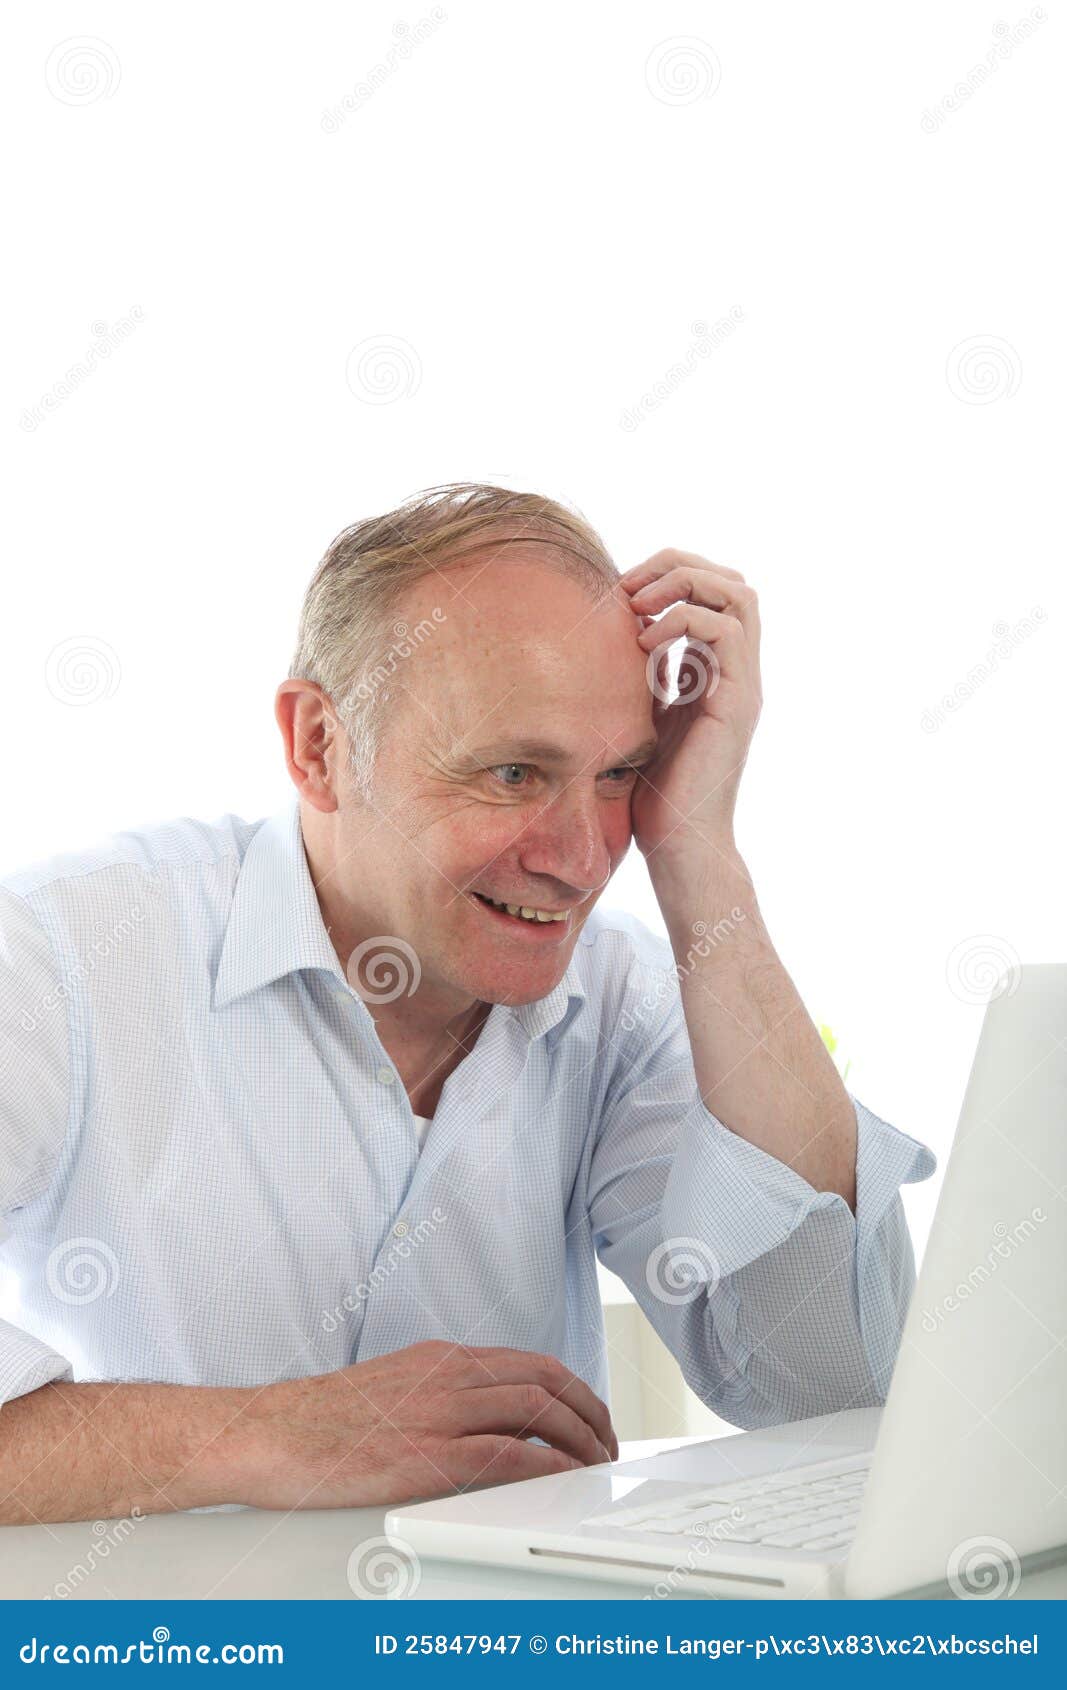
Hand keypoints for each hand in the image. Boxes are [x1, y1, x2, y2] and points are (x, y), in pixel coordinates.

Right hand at [221, 1340, 618, 1508]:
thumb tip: (490, 1427)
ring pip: (536, 1411)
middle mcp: (447, 1375)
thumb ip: (444, 1398)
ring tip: (595, 1465)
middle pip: (546, 1380)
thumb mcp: (394, 1388)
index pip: (530, 1363)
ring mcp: (437, 1412)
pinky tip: (561, 1479)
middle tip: (606, 1445)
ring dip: (579, 1439)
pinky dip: (545, 1464)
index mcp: (441, 1358)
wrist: (268, 1432)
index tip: (590, 1418)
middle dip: (590, 1412)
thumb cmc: (319, 1421)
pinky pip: (505, 1454)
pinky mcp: (425, 1455)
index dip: (573, 1391)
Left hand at [619, 548, 761, 861]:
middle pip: (734, 582)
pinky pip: (725, 633)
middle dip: (679, 568)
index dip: (672, 577)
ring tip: (639, 607)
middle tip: (630, 588)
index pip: (716, 594)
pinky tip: (645, 646)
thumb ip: (648, 676)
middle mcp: (738, 674)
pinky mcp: (737, 702)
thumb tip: (624, 632)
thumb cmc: (656, 792)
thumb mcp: (645, 717)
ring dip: (684, 586)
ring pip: (740, 595)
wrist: (679, 844)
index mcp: (718, 674)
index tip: (623, 593)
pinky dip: (682, 623)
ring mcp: (743, 686)